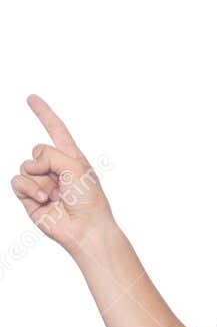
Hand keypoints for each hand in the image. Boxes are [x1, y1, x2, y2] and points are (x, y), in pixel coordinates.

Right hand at [12, 95, 116, 260]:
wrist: (85, 228)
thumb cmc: (89, 199)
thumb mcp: (76, 166)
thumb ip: (51, 154)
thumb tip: (31, 164)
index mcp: (72, 158)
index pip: (56, 130)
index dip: (44, 113)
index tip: (31, 98)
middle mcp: (56, 168)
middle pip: (37, 149)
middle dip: (46, 162)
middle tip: (62, 182)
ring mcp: (42, 181)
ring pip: (25, 166)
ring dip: (39, 179)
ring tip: (55, 195)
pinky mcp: (29, 196)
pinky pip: (17, 181)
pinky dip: (29, 189)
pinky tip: (43, 200)